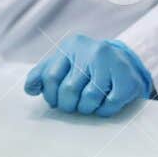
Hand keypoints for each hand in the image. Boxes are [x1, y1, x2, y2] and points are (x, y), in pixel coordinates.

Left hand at [23, 34, 153, 117]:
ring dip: (86, 109)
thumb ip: (42, 73)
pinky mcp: (127, 78)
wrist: (124, 64)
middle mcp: (93, 50)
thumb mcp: (63, 63)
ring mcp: (112, 62)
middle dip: (68, 105)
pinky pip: (109, 104)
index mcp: (72, 46)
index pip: (50, 77)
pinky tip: (103, 105)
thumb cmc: (86, 67)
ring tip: (88, 105)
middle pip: (69, 89)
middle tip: (73, 105)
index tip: (55, 101)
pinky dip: (103, 111)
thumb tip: (30, 89)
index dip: (50, 95)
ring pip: (89, 98)